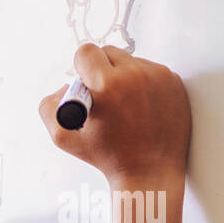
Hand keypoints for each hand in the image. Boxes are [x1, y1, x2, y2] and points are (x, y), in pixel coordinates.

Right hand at [38, 43, 190, 182]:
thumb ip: (50, 106)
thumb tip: (65, 86)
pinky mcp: (173, 81)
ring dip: (121, 75)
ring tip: (122, 105)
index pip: (86, 51)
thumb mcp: (63, 137)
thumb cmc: (108, 157)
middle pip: (108, 51)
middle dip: (100, 70)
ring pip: (130, 60)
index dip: (80, 67)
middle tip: (102, 97)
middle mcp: (135, 75)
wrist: (149, 171)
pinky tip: (139, 106)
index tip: (84, 83)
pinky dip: (141, 83)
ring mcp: (158, 76)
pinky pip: (150, 70)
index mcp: (107, 86)